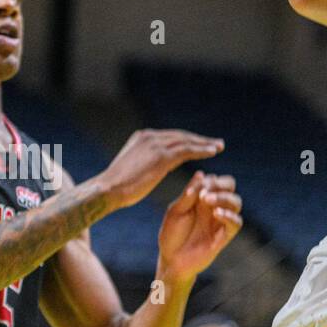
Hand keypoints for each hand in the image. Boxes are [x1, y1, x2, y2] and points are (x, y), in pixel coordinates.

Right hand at [96, 129, 223, 211]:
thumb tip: (161, 165)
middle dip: (199, 139)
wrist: (107, 191)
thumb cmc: (117, 187)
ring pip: (187, 141)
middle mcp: (150, 136)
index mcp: (142, 137)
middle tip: (216, 143)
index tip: (201, 143)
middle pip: (181, 136)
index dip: (188, 140)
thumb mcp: (135, 168)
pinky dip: (202, 150)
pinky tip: (212, 152)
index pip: (171, 136)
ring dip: (205, 144)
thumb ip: (148, 161)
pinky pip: (187, 150)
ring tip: (219, 147)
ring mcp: (156, 144)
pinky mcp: (162, 156)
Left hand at [156, 173, 242, 283]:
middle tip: (204, 193)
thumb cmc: (172, 235)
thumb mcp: (176, 211)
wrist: (171, 260)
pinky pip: (236, 222)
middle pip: (230, 186)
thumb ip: (188, 194)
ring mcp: (221, 220)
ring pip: (236, 202)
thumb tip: (200, 173)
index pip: (217, 180)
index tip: (198, 187)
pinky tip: (217, 213)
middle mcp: (215, 206)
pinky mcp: (224, 235)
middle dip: (220, 185)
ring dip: (224, 198)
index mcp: (204, 198)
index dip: (210, 180)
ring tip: (208, 200)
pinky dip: (229, 216)